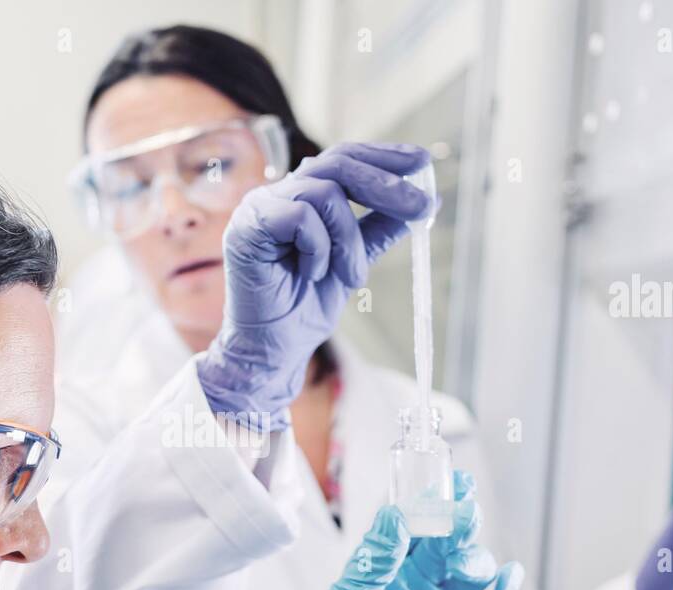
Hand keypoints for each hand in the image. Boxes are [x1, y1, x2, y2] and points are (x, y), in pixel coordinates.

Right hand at [196, 143, 433, 430]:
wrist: (274, 349)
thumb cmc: (304, 308)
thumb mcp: (355, 260)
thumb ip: (378, 229)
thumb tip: (424, 200)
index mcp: (299, 196)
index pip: (343, 158)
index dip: (383, 156)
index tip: (422, 162)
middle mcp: (277, 194)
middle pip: (337, 163)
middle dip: (384, 184)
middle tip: (420, 207)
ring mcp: (259, 208)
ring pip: (324, 193)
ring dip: (350, 239)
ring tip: (352, 276)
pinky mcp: (247, 228)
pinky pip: (299, 217)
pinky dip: (319, 248)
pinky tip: (312, 274)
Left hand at [290, 472, 523, 589]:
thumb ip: (375, 560)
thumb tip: (394, 513)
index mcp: (383, 567)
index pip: (413, 524)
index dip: (432, 501)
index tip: (450, 479)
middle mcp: (414, 583)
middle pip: (448, 542)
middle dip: (460, 523)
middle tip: (466, 511)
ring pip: (472, 572)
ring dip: (477, 560)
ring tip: (467, 563)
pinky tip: (508, 579)